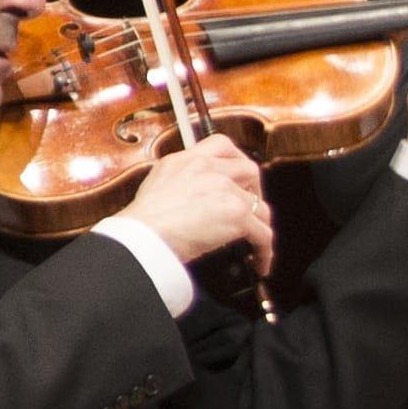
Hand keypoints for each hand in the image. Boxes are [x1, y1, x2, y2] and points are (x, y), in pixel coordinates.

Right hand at [126, 134, 274, 274]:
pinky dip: (265, 251)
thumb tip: (192, 197)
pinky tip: (260, 264)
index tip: (238, 176)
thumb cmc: (142, 222)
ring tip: (255, 242)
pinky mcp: (237, 214)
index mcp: (187, 160)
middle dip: (254, 191)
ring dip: (259, 224)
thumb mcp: (156, 185)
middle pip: (250, 170)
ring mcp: (226, 189)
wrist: (142, 236)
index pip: (222, 145)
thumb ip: (179, 181)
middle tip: (249, 210)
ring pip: (260, 206)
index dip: (236, 160)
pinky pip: (264, 234)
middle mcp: (209, 169)